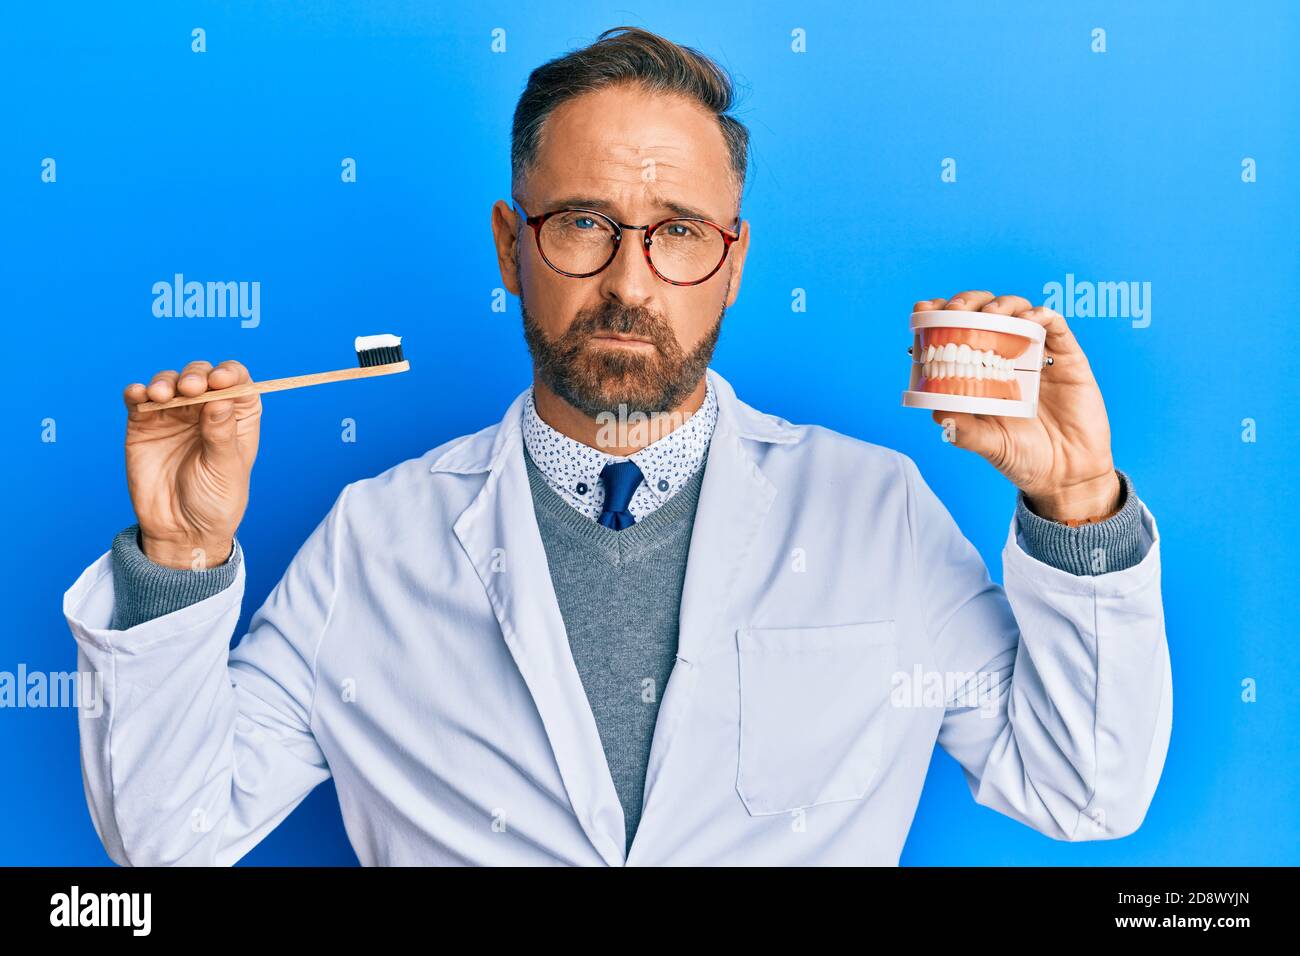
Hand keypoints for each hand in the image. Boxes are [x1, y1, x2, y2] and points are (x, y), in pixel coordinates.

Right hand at [122, 360, 261, 568]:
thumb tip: (221, 396)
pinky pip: (138, 399)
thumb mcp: (224, 469)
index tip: (220, 380)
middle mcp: (205, 410)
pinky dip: (136, 391)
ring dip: (166, 382)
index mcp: (235, 416)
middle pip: (200, 375)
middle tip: (190, 390)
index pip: (236, 381)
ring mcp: (173, 414)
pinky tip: (139, 395)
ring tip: (163, 396)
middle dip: (195, 376)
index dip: (229, 374)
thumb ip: (220, 433)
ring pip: (169, 382)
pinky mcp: (144, 424)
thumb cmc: (214, 500)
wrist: (180, 530)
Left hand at [915, 290, 1120, 521]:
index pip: (957, 333)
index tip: (927, 309)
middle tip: (958, 310)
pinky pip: (1057, 326)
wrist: (1068, 476)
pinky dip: (1042, 315)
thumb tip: (939, 414)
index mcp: (981, 373)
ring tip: (991, 315)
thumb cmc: (1024, 459)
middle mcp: (1006, 358)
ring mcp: (1037, 355)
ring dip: (1002, 304)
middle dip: (968, 303)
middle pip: (984, 314)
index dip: (941, 315)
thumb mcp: (989, 446)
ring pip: (1018, 311)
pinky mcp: (1067, 358)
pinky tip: (1030, 319)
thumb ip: (966, 431)